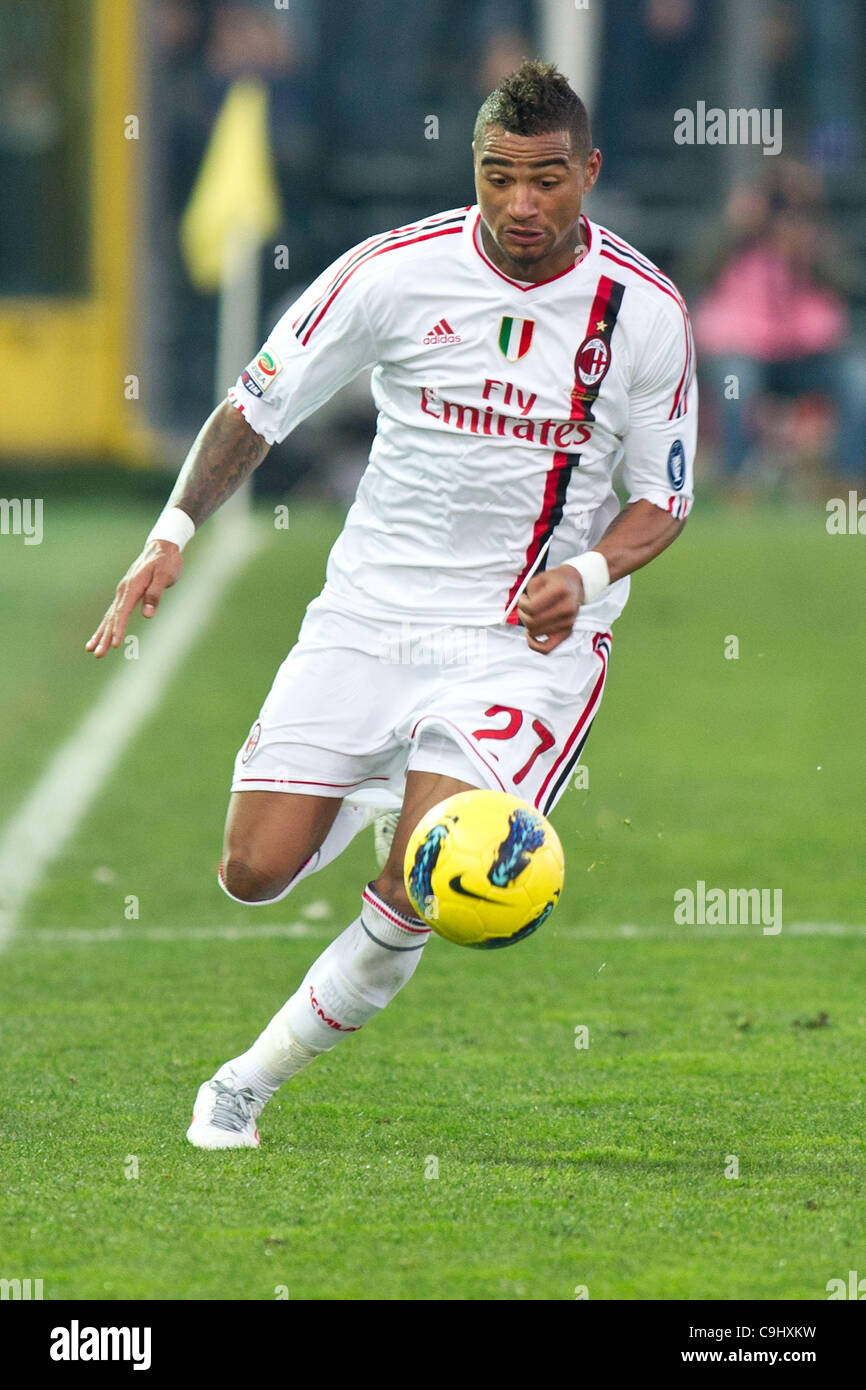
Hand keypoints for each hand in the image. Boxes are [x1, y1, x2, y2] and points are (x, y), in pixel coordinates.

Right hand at [85, 540, 183, 656]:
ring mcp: (123, 592)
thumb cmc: (166, 562)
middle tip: (97, 654)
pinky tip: (100, 636)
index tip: (115, 644)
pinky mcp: (126, 594)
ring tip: (92, 650)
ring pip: (109, 617)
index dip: (119, 629)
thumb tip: (148, 614)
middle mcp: (124, 590)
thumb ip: (155, 594)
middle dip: (105, 637)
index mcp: (132, 586)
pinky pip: (113, 613)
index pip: (123, 612)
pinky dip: (106, 626)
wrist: (162, 547)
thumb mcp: (165, 576)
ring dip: (101, 634)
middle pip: (112, 618)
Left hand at [517, 564, 583, 653]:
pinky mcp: (567, 632)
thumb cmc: (556, 580)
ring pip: (535, 632)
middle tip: (524, 606)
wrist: (576, 584)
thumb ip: (529, 592)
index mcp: (560, 591)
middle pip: (532, 621)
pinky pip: (547, 648)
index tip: (523, 598)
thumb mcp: (540, 578)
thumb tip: (524, 609)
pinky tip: (530, 635)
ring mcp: (568, 622)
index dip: (522, 604)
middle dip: (522, 613)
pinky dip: (534, 645)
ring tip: (530, 614)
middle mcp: (566, 608)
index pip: (531, 607)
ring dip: (527, 624)